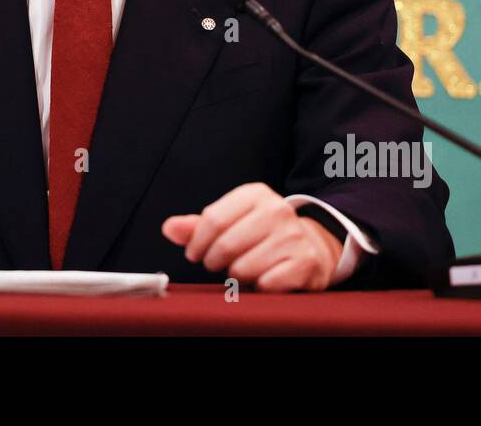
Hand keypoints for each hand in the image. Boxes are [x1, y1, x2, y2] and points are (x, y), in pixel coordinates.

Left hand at [161, 182, 343, 291]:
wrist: (311, 246)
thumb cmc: (261, 234)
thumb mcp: (231, 221)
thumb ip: (198, 226)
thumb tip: (169, 228)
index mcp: (256, 194)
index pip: (213, 219)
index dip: (197, 242)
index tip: (195, 253)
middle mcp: (278, 210)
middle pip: (226, 244)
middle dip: (214, 261)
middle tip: (216, 264)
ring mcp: (294, 236)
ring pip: (244, 267)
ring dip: (236, 275)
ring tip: (243, 268)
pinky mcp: (305, 262)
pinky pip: (266, 283)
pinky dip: (258, 286)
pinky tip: (263, 278)